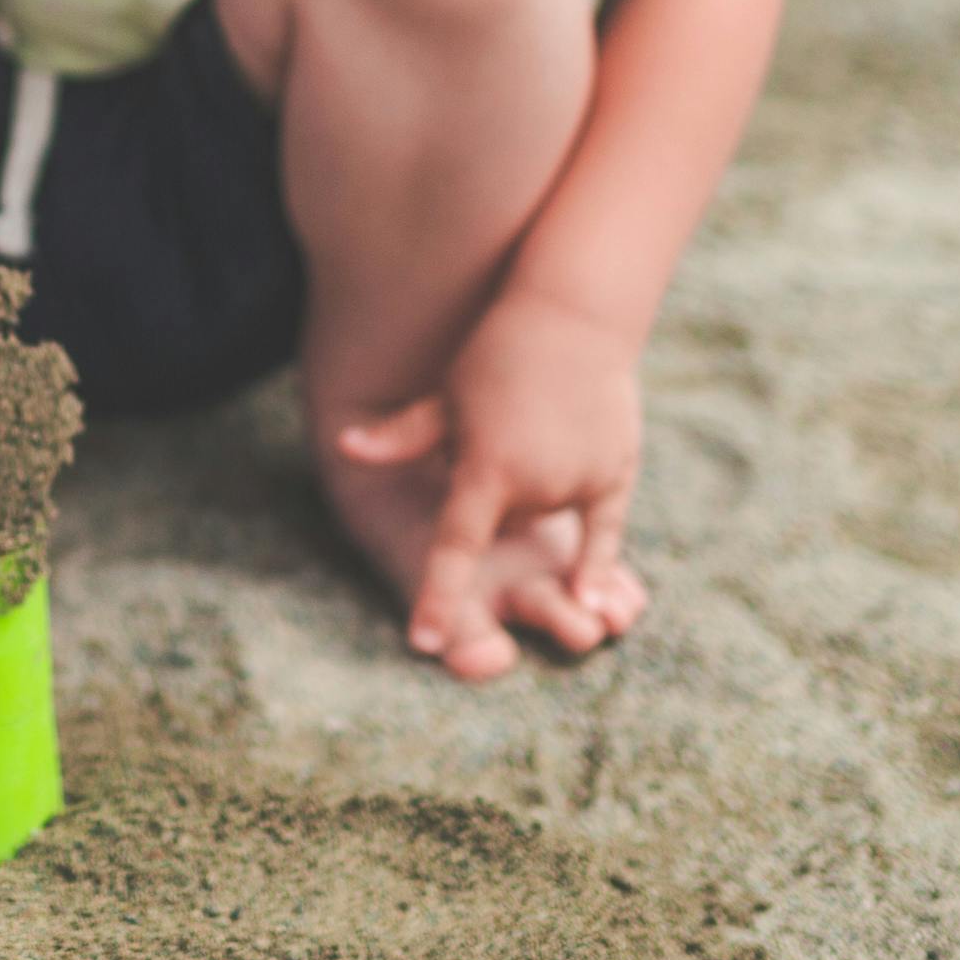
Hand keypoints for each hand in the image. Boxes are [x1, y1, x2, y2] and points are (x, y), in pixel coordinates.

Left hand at [330, 288, 649, 679]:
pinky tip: (600, 605)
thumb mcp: (446, 398)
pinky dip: (600, 568)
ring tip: (541, 431)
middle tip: (508, 432)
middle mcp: (532, 485)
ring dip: (538, 497)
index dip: (437, 598)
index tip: (422, 643)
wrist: (572, 315)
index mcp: (483, 471)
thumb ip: (403, 437)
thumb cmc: (496, 354)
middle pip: (504, 526)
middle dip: (497, 500)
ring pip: (548, 521)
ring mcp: (576, 482)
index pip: (453, 549)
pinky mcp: (615, 475)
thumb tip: (345, 447)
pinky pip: (605, 535)